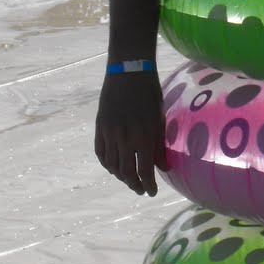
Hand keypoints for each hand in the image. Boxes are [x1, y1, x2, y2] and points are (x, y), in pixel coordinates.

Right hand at [95, 69, 166, 195]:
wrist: (128, 72)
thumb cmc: (150, 93)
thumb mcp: (160, 119)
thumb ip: (160, 145)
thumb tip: (163, 167)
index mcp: (144, 136)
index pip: (144, 170)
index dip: (148, 185)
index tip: (152, 192)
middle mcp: (124, 138)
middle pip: (126, 172)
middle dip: (134, 185)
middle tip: (140, 189)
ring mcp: (109, 133)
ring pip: (112, 165)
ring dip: (121, 176)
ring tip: (129, 180)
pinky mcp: (100, 128)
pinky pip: (101, 153)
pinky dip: (107, 164)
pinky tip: (114, 167)